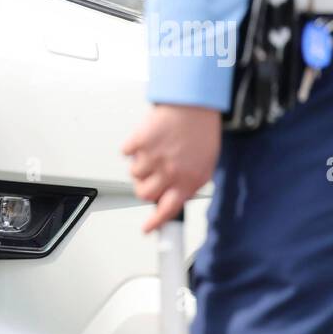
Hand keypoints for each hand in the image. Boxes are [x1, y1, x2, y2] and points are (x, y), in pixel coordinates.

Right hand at [121, 104, 220, 232]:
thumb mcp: (206, 164)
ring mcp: (152, 157)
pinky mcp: (139, 143)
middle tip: (151, 178)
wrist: (193, 104)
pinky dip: (133, 149)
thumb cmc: (201, 132)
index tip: (147, 229)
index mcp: (188, 179)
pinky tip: (148, 142)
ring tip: (155, 152)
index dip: (155, 223)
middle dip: (145, 188)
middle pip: (144, 194)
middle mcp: (169, 171)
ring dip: (141, 166)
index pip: (168, 210)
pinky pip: (126, 154)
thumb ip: (190, 184)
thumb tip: (175, 198)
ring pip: (134, 175)